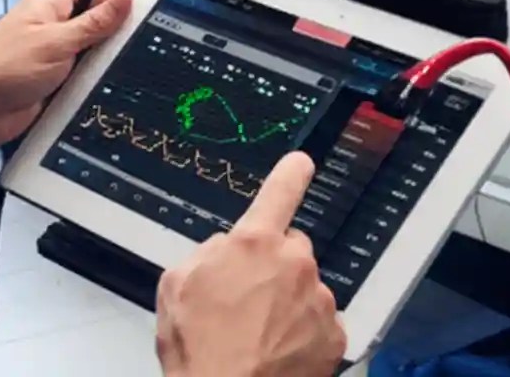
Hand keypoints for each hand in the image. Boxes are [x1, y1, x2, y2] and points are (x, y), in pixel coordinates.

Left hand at [0, 0, 132, 148]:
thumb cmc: (3, 69)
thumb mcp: (57, 42)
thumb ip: (93, 22)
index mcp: (48, 7)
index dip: (116, 0)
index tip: (142, 11)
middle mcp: (49, 29)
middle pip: (93, 26)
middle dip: (112, 37)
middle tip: (139, 47)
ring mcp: (50, 58)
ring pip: (88, 57)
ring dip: (101, 66)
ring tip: (126, 71)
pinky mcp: (50, 85)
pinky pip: (79, 81)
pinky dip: (89, 86)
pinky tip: (106, 92)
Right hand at [156, 152, 346, 376]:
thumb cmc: (196, 346)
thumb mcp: (175, 284)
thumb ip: (206, 254)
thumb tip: (226, 251)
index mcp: (253, 244)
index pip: (279, 194)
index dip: (291, 174)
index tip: (302, 162)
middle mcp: (294, 264)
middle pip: (290, 248)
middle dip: (272, 264)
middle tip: (245, 296)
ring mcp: (319, 301)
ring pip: (305, 287)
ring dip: (287, 300)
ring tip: (256, 332)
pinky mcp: (334, 335)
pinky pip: (320, 321)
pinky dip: (302, 331)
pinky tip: (276, 348)